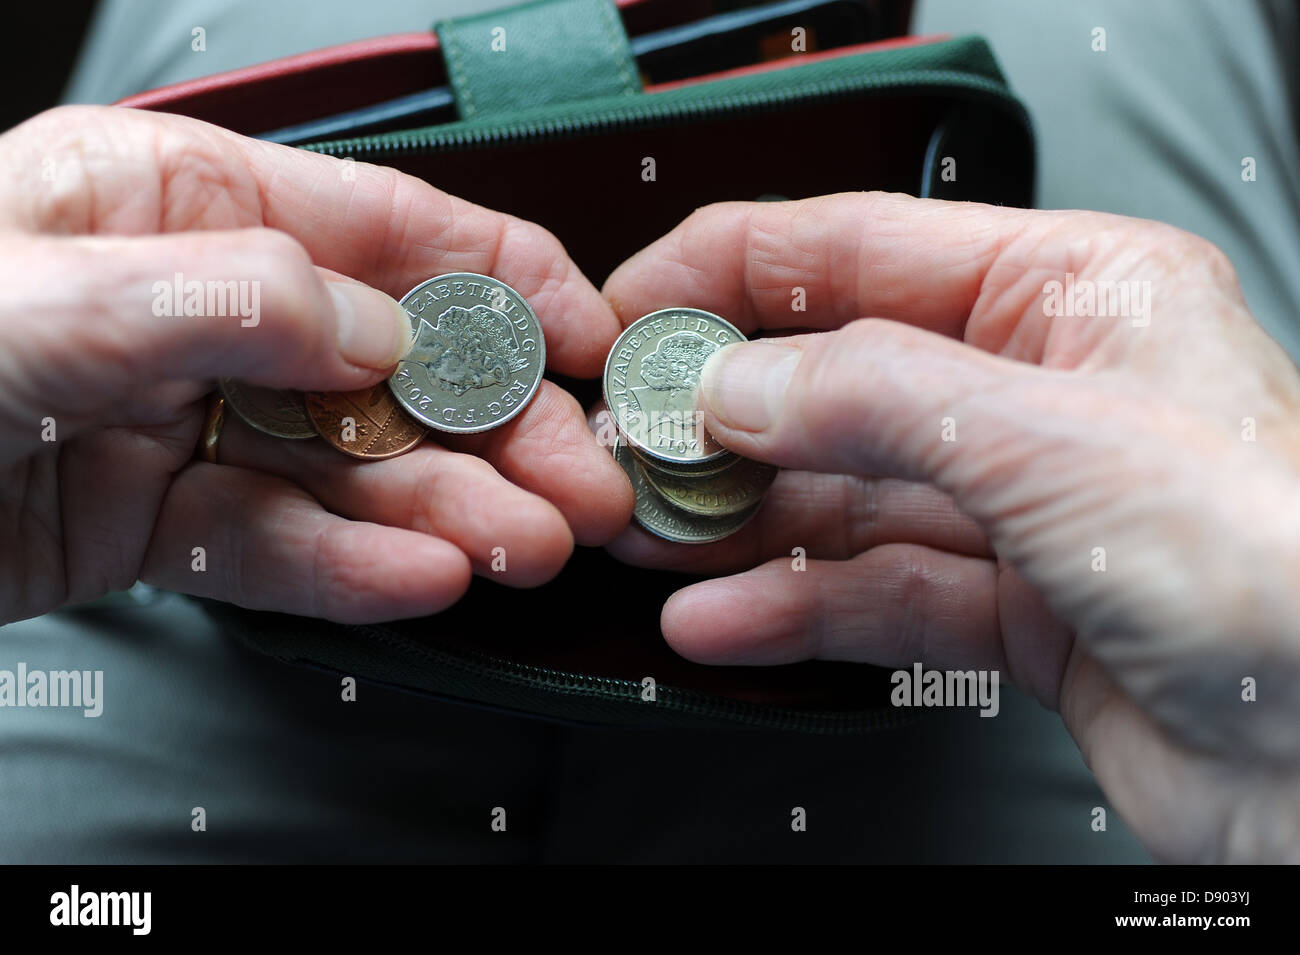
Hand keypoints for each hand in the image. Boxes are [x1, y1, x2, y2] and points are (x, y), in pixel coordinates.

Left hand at [0, 106, 630, 625]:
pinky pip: (274, 547)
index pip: (383, 228)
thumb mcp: (27, 298)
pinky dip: (349, 572)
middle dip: (496, 426)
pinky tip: (417, 581)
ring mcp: (180, 422)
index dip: (502, 279)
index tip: (589, 338)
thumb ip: (218, 298)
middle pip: (390, 366)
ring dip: (445, 511)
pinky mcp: (152, 522)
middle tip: (581, 486)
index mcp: (175, 206)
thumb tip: (376, 332)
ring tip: (519, 546)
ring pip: (346, 468)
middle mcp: (197, 311)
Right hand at [602, 191, 1299, 862]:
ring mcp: (1025, 508)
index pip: (861, 250)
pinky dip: (795, 611)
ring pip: (846, 501)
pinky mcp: (1016, 612)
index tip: (635, 310)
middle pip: (839, 384)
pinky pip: (878, 596)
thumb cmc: (1283, 566)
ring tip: (649, 539)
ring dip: (741, 525)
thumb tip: (736, 383)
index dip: (732, 273)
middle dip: (725, 419)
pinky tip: (722, 622)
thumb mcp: (1054, 444)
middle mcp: (1043, 391)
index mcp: (1072, 294)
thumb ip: (875, 398)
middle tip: (631, 446)